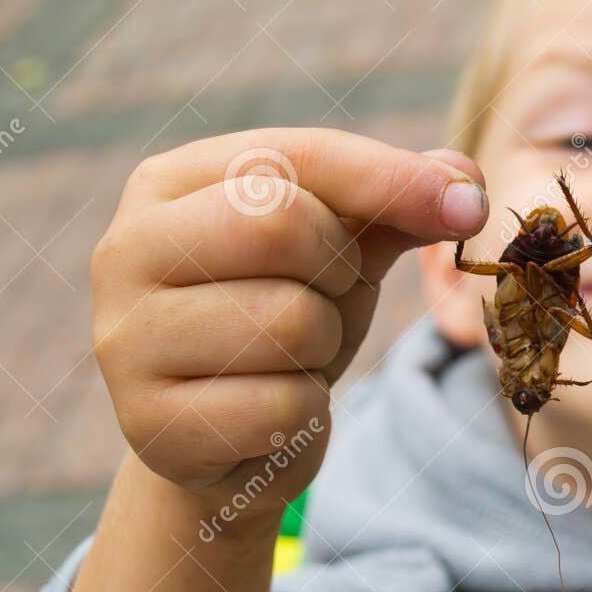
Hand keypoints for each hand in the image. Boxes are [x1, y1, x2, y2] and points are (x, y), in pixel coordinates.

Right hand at [90, 127, 486, 516]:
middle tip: (326, 297)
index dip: (394, 179)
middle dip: (339, 270)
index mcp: (168, 183)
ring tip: (291, 357)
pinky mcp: (151, 425)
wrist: (231, 435)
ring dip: (324, 346)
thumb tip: (463, 179)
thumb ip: (395, 201)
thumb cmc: (282, 313)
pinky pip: (283, 405)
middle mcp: (124, 249)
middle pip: (279, 223)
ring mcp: (126, 340)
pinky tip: (271, 411)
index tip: (466, 208)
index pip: (295, 156)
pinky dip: (305, 411)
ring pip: (289, 322)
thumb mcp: (340, 246)